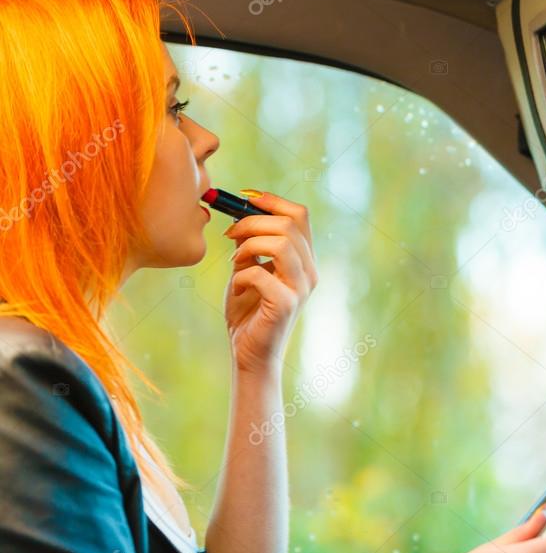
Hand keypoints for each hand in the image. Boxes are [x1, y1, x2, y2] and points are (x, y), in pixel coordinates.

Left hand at [222, 191, 317, 375]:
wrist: (249, 353)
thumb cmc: (248, 311)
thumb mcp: (249, 268)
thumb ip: (251, 244)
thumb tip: (240, 212)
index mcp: (304, 259)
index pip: (300, 215)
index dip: (272, 200)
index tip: (244, 198)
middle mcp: (309, 271)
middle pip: (289, 224)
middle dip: (251, 222)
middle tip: (229, 235)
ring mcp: (301, 288)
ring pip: (280, 243)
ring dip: (248, 245)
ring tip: (234, 261)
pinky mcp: (286, 304)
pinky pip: (260, 273)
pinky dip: (242, 274)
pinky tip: (237, 286)